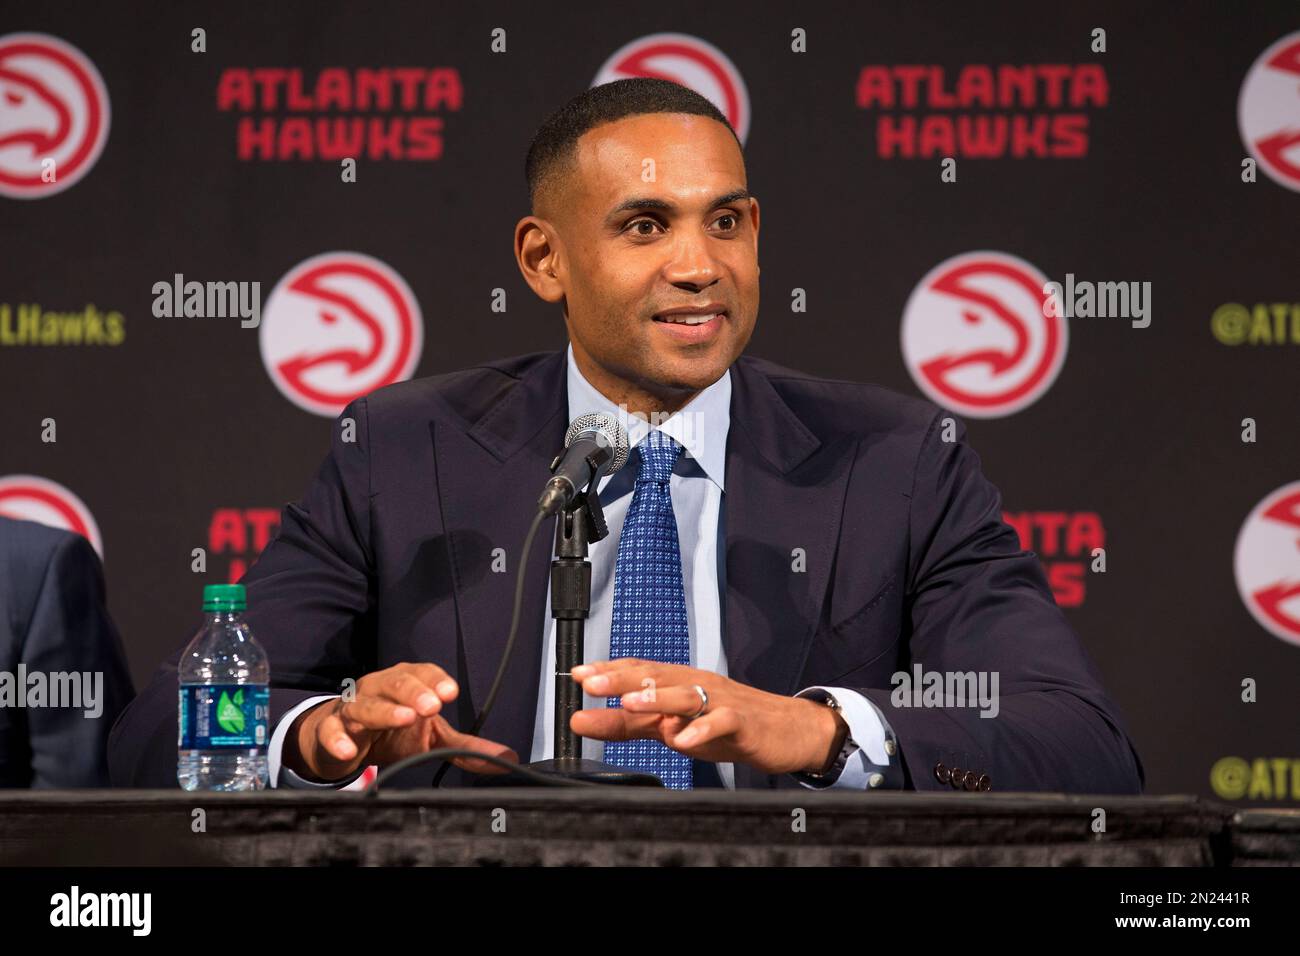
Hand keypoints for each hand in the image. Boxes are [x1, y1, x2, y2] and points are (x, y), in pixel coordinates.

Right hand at [284, 662, 518, 781]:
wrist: (340, 740)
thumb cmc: (391, 731)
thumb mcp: (430, 737)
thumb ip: (465, 747)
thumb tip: (507, 759)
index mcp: (404, 683)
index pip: (422, 673)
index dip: (436, 680)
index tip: (451, 693)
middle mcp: (378, 688)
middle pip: (395, 681)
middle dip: (415, 691)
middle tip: (433, 706)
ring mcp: (352, 707)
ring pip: (365, 704)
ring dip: (385, 710)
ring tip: (404, 718)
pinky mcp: (330, 729)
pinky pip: (331, 731)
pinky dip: (338, 739)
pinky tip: (350, 750)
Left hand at [570, 659, 846, 775]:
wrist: (785, 730)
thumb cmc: (726, 724)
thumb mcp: (671, 725)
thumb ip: (628, 724)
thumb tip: (584, 721)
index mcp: (678, 682)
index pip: (638, 670)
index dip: (607, 672)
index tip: (576, 675)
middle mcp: (696, 684)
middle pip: (656, 676)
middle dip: (622, 678)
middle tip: (591, 683)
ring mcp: (719, 701)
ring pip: (686, 694)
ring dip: (657, 696)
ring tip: (630, 701)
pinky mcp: (742, 722)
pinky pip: (721, 722)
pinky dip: (702, 730)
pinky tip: (683, 740)